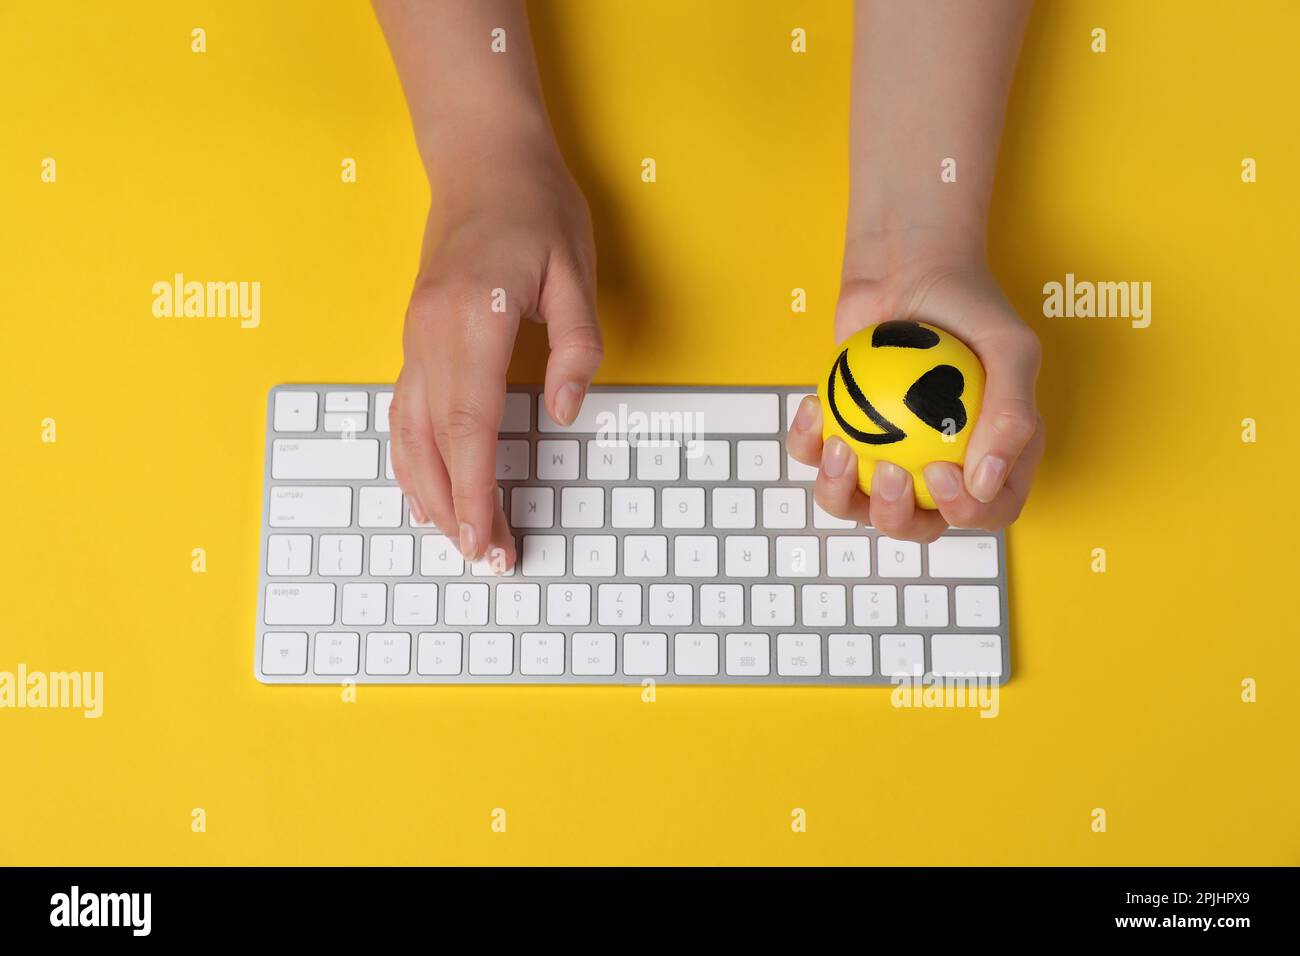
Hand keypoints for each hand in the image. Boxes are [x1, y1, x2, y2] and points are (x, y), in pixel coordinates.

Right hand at [388, 136, 599, 568]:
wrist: (483, 157)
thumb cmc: (537, 209)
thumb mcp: (577, 271)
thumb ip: (578, 346)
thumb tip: (568, 413)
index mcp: (477, 319)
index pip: (472, 426)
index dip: (476, 491)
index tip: (486, 538)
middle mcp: (433, 333)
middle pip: (437, 440)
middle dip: (457, 507)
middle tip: (484, 559)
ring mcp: (415, 334)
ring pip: (408, 430)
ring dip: (427, 490)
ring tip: (451, 539)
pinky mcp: (413, 333)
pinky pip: (402, 407)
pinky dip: (408, 454)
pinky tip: (420, 486)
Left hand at [786, 259, 1042, 542]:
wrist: (910, 266)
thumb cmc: (968, 305)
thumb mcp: (1010, 350)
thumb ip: (1012, 418)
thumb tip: (983, 485)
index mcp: (992, 458)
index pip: (987, 511)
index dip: (965, 511)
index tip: (941, 469)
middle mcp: (937, 466)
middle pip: (917, 525)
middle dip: (895, 517)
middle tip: (888, 471)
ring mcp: (885, 454)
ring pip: (857, 504)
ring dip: (840, 492)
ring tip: (840, 448)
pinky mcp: (840, 431)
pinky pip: (815, 454)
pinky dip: (807, 440)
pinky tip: (810, 407)